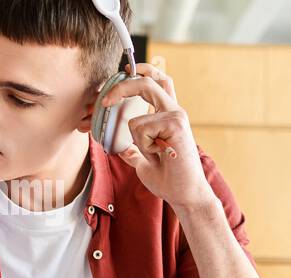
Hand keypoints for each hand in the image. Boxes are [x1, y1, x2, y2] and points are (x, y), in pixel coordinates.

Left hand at [100, 63, 216, 211]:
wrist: (185, 194)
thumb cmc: (169, 180)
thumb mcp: (144, 163)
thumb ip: (135, 152)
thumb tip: (122, 149)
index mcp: (169, 116)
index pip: (160, 81)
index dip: (144, 70)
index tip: (126, 69)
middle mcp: (174, 111)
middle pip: (147, 83)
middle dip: (122, 87)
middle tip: (105, 102)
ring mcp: (176, 116)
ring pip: (136, 121)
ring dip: (138, 143)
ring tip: (156, 155)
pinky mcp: (176, 124)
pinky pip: (141, 130)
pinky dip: (144, 147)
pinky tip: (161, 155)